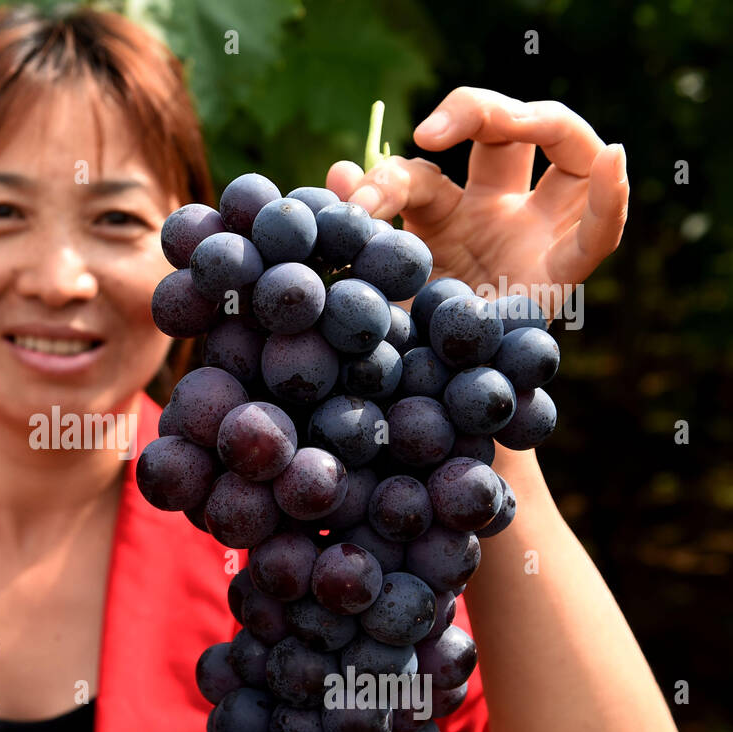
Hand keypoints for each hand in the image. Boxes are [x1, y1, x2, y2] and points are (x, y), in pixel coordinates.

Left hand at [325, 87, 627, 312]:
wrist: (426, 399)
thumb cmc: (398, 339)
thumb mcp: (370, 283)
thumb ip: (357, 231)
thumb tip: (337, 174)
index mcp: (439, 213)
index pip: (420, 173)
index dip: (385, 180)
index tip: (354, 207)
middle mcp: (493, 211)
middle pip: (504, 132)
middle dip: (474, 110)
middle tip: (429, 132)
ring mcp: (534, 234)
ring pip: (567, 152)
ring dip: (547, 122)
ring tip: (519, 121)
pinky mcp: (561, 274)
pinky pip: (599, 234)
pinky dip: (612, 198)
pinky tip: (616, 161)